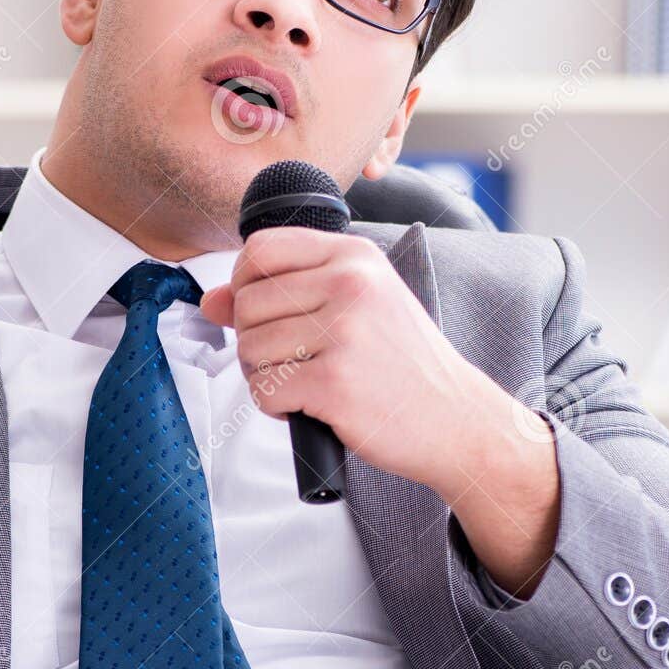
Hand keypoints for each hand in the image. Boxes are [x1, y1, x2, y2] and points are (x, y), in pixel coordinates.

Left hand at [199, 228, 561, 594]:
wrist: (457, 420)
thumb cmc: (402, 364)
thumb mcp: (354, 308)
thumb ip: (282, 295)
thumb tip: (211, 300)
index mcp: (355, 256)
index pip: (260, 249)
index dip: (244, 283)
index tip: (262, 312)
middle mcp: (351, 284)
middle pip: (247, 302)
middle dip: (254, 340)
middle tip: (291, 361)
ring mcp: (344, 332)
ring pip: (250, 348)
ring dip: (264, 376)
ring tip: (305, 383)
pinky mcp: (334, 382)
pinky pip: (264, 390)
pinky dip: (275, 406)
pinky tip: (309, 407)